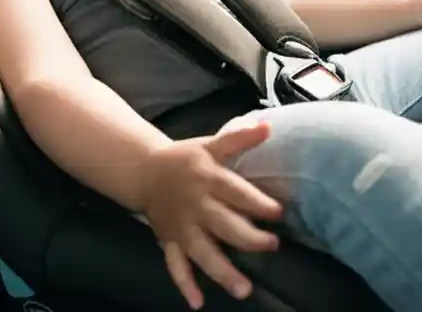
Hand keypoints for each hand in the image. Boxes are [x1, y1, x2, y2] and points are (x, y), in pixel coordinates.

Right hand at [140, 121, 284, 308]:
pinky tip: (197, 303)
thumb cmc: (186, 158)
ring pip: (202, 251)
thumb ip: (239, 138)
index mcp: (207, 178)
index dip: (256, 202)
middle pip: (222, 224)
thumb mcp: (211, 143)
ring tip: (243, 290)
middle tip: (271, 245)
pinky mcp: (170, 241)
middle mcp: (195, 205)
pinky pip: (176, 265)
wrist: (144, 170)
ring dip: (222, 271)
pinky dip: (185, 284)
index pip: (235, 191)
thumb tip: (267, 127)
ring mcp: (181, 227)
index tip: (278, 213)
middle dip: (247, 238)